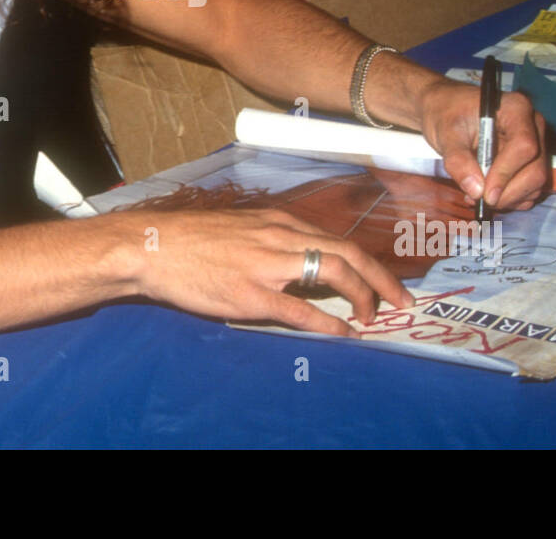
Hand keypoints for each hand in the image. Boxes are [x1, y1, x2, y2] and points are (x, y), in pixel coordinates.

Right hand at [130, 208, 414, 335]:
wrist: (153, 245)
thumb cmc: (192, 240)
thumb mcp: (241, 229)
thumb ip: (273, 242)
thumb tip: (301, 263)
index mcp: (278, 222)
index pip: (337, 239)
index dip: (369, 263)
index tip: (386, 283)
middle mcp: (279, 236)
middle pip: (347, 252)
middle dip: (381, 278)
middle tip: (402, 302)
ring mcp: (266, 264)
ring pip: (331, 271)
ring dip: (361, 296)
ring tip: (372, 316)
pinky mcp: (249, 292)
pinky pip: (298, 308)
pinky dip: (326, 321)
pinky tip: (342, 332)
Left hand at [417, 80, 548, 210]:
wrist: (446, 110)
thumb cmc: (447, 114)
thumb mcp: (446, 134)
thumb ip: (459, 161)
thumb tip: (476, 190)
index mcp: (516, 109)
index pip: (524, 146)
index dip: (506, 173)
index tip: (484, 193)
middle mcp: (533, 126)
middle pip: (535, 170)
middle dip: (508, 192)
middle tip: (479, 201)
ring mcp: (535, 145)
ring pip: (535, 183)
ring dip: (507, 198)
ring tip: (476, 195)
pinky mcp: (530, 162)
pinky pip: (529, 189)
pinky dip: (510, 199)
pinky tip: (485, 194)